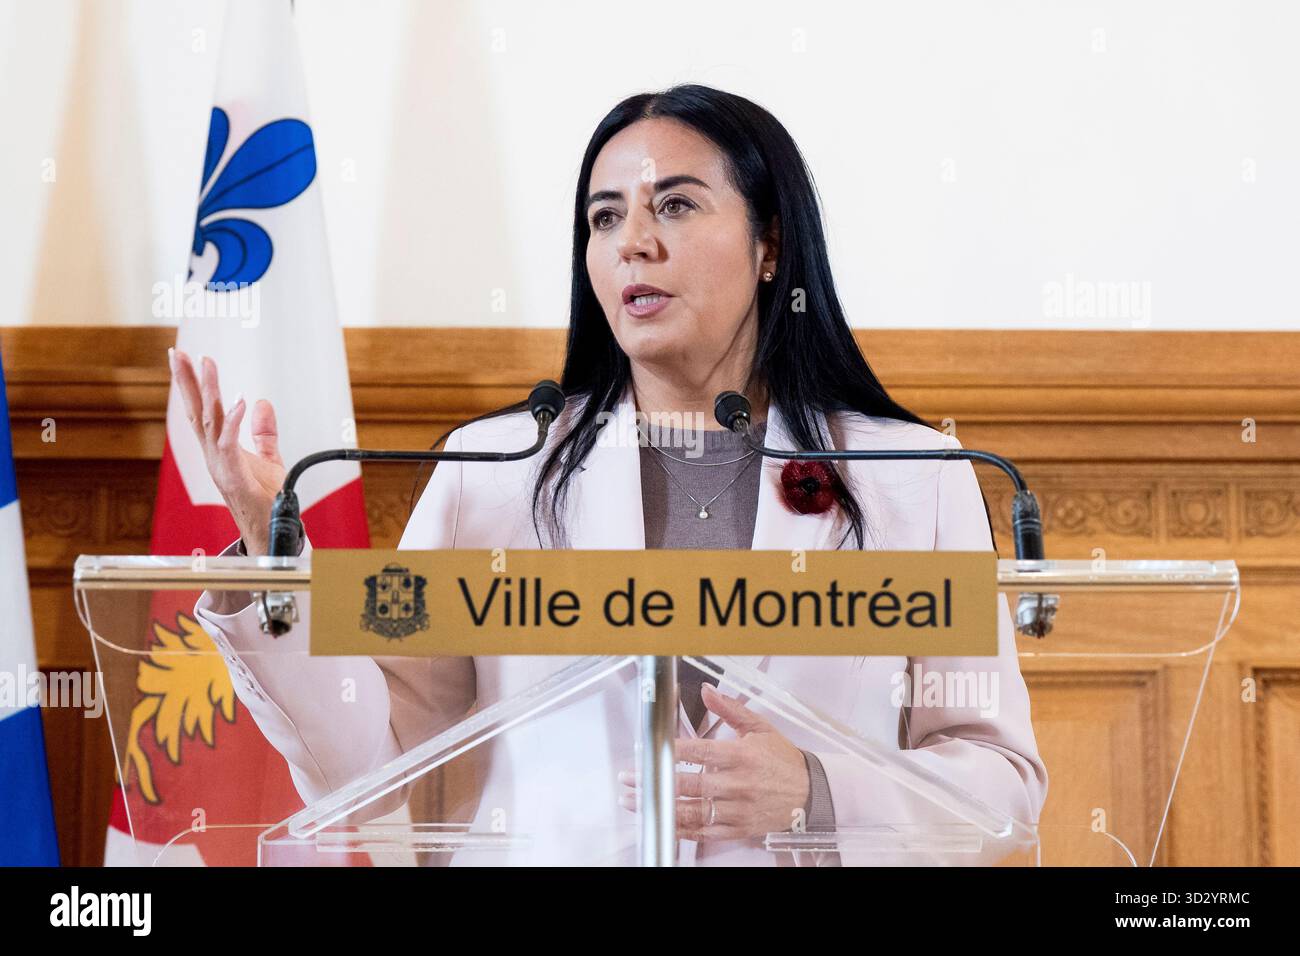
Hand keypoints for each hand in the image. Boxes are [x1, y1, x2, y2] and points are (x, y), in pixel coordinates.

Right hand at [169, 348, 284, 555]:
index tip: (186, 358)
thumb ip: (264, 431)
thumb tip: (261, 402)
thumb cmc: (264, 497)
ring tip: (207, 364)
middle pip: (197, 411)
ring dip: (209, 391)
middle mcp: (213, 454)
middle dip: (187, 381)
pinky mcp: (233, 476)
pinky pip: (229, 443)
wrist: (270, 529)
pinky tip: (238, 400)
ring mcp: (220, 465)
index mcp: (218, 448)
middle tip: (178, 352)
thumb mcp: (268, 457)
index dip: (194, 385)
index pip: (202, 410)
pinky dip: (232, 421)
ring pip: (210, 421)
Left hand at [617, 682, 810, 840]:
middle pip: (688, 784)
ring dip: (659, 807)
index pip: (698, 752)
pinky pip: (703, 832)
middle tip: (629, 777)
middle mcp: (737, 784)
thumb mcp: (759, 728)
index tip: (649, 750)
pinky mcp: (737, 829)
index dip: (670, 752)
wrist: (811, 794)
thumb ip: (730, 709)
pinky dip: (679, 829)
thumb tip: (708, 691)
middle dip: (654, 781)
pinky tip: (661, 822)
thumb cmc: (783, 761)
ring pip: (691, 811)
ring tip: (635, 801)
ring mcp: (736, 809)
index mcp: (740, 756)